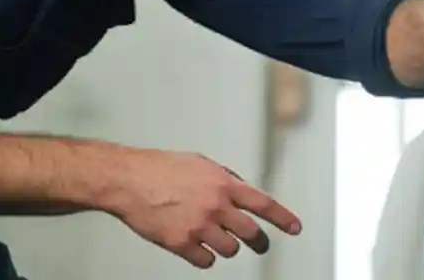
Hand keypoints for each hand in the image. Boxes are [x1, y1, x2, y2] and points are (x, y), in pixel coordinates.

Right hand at [108, 149, 301, 268]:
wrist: (128, 180)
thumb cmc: (161, 167)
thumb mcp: (201, 163)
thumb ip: (225, 178)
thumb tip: (242, 191)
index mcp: (223, 183)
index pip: (263, 203)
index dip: (283, 218)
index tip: (295, 228)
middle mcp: (215, 205)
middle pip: (251, 233)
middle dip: (259, 242)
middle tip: (260, 245)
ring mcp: (198, 226)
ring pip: (230, 250)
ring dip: (227, 247)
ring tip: (215, 237)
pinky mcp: (180, 243)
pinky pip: (205, 261)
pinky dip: (204, 257)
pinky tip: (197, 246)